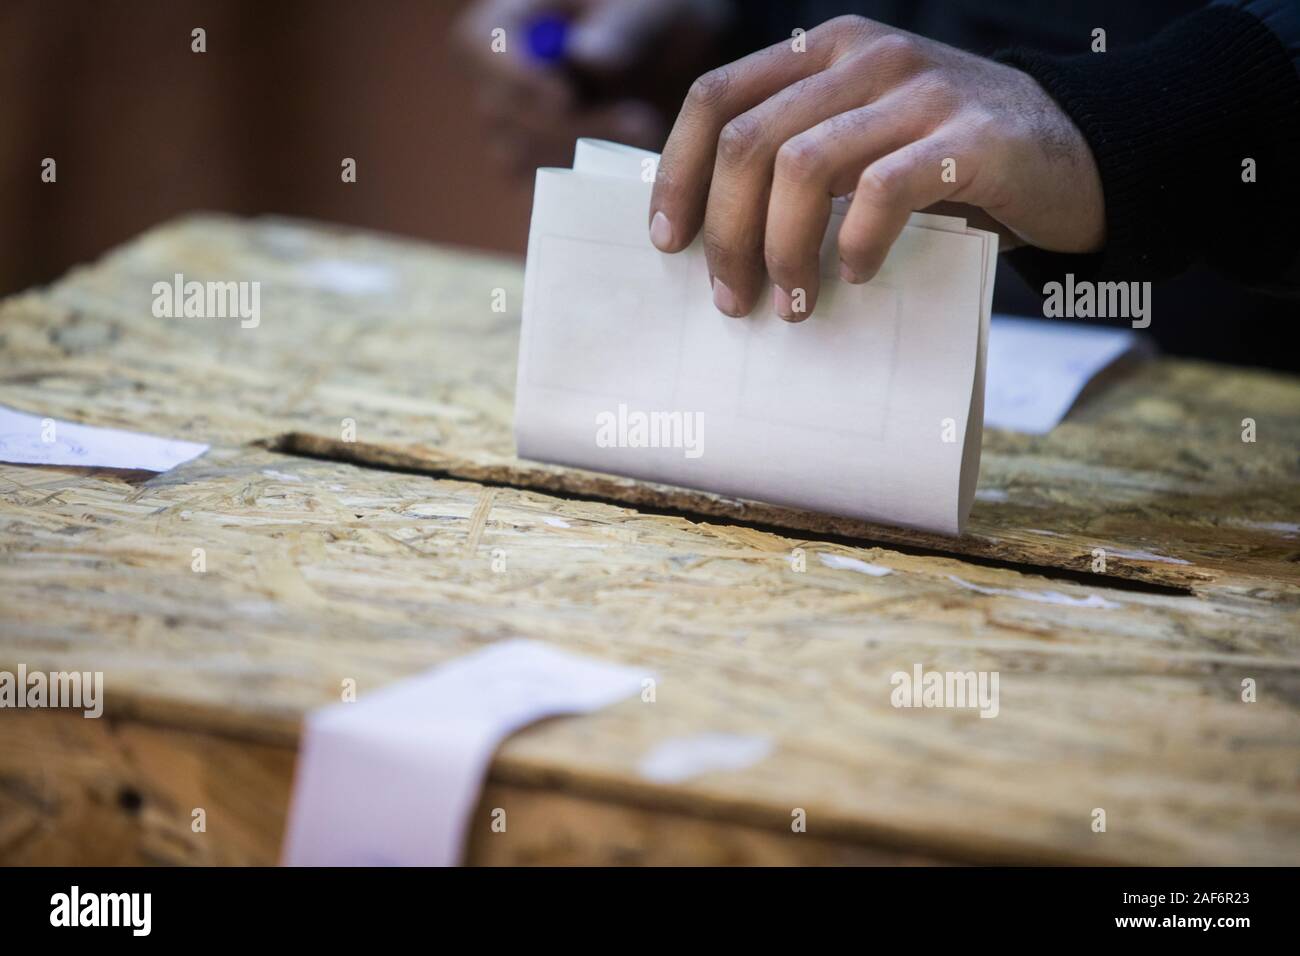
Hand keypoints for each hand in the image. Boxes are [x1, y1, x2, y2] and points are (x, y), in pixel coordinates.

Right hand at [454, 0, 729, 173]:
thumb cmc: (650, 21)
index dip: (515, 78)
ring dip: (583, 160)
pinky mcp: (539, 173)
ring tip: (648, 140)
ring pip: (517, 160)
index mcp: (508, 23)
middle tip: (641, 122)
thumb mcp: (645, 10)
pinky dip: (586, 192)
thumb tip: (587, 58)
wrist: (675, 66)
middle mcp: (499, 79)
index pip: (479, 46)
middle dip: (569, 126)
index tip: (565, 99)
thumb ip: (620, 28)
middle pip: (501, 113)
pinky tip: (633, 174)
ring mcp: (514, 132)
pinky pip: (541, 195)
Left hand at [647, 15, 1105, 319]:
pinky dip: (855, 242)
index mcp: (826, 52)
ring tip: (792, 305)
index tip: (668, 241)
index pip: (716, 98)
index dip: (679, 173)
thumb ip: (799, 157)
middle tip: (732, 299)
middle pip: (749, 142)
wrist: (1077, 153)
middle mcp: (866, 57)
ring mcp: (921, 91)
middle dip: (726, 233)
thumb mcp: (864, 139)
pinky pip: (881, 190)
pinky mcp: (972, 137)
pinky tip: (857, 273)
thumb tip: (709, 233)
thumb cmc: (949, 163)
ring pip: (802, 167)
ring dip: (782, 250)